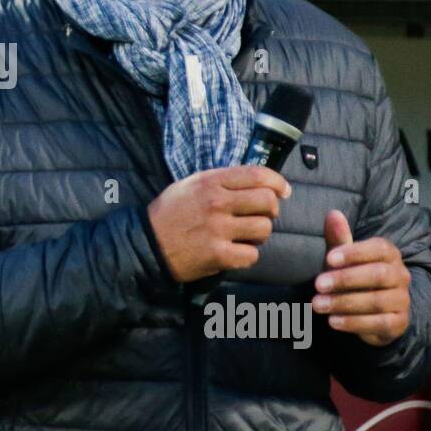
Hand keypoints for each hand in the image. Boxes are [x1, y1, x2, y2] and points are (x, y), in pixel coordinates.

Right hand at [146, 165, 290, 282]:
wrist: (147, 244)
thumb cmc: (170, 213)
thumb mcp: (191, 185)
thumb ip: (221, 181)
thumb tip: (257, 182)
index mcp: (211, 182)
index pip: (257, 175)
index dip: (277, 182)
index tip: (283, 191)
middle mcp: (217, 203)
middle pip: (267, 201)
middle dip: (271, 210)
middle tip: (263, 216)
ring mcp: (218, 230)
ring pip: (264, 229)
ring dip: (259, 234)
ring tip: (245, 236)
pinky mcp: (219, 255)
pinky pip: (252, 255)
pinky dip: (247, 255)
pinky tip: (234, 252)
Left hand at [313, 210, 410, 346]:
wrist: (375, 311)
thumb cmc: (355, 277)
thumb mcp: (344, 258)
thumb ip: (339, 239)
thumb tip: (333, 214)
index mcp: (389, 254)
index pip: (378, 249)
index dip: (354, 253)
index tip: (329, 258)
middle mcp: (401, 275)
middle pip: (378, 275)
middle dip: (346, 279)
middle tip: (317, 284)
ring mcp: (402, 300)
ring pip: (377, 301)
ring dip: (344, 303)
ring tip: (317, 304)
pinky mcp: (399, 323)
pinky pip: (380, 324)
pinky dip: (354, 323)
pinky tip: (333, 321)